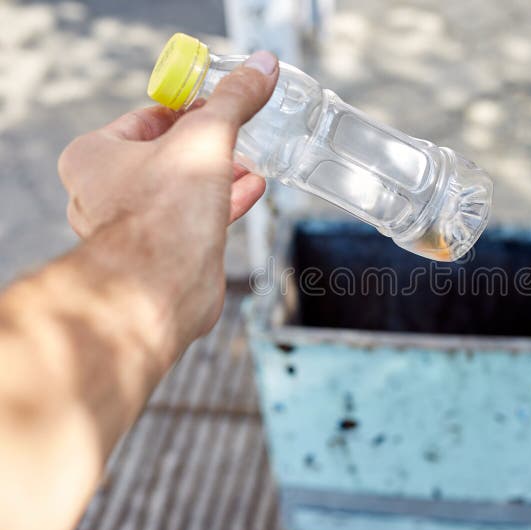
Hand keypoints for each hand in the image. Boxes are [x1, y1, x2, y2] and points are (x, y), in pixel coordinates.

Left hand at [57, 51, 278, 342]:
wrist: (164, 286)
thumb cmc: (165, 211)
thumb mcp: (207, 135)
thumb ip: (234, 99)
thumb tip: (260, 67)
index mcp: (94, 156)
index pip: (146, 118)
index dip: (186, 108)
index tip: (217, 104)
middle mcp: (104, 192)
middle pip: (166, 154)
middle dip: (208, 146)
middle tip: (237, 134)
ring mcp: (133, 226)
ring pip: (181, 190)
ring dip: (219, 175)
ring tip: (251, 162)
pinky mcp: (160, 253)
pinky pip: (193, 219)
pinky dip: (222, 203)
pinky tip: (252, 189)